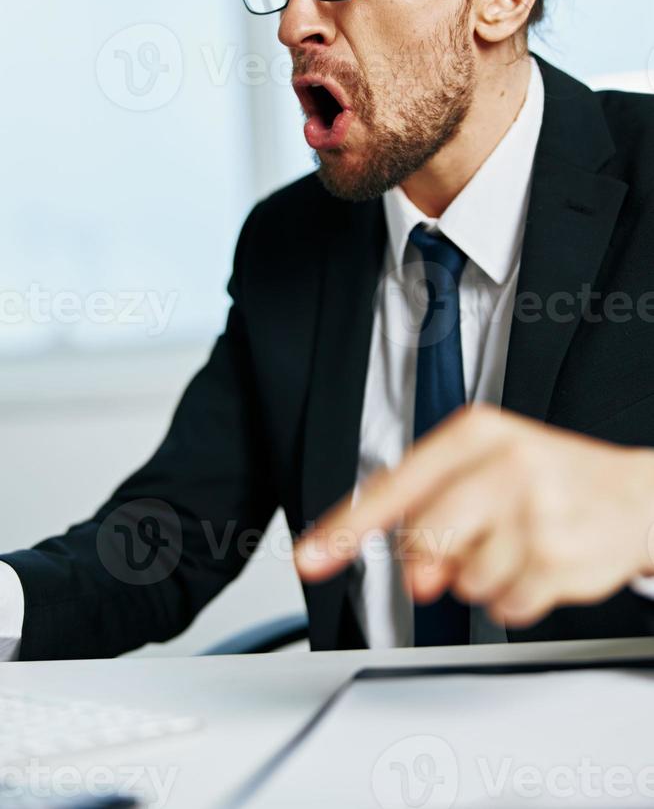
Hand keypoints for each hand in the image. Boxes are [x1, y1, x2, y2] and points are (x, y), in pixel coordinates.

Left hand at [294, 406, 653, 627]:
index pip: (395, 485)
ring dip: (482, 577)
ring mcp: (534, 512)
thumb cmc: (551, 475)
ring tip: (520, 542)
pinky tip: (540, 563)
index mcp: (477, 432)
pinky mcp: (559, 558)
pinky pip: (504, 607)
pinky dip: (515, 597)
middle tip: (472, 541)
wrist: (637, 496)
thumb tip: (412, 574)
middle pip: (424, 539)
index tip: (310, 558)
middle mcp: (505, 465)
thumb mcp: (489, 462)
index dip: (345, 528)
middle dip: (435, 558)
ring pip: (462, 581)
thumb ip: (432, 507)